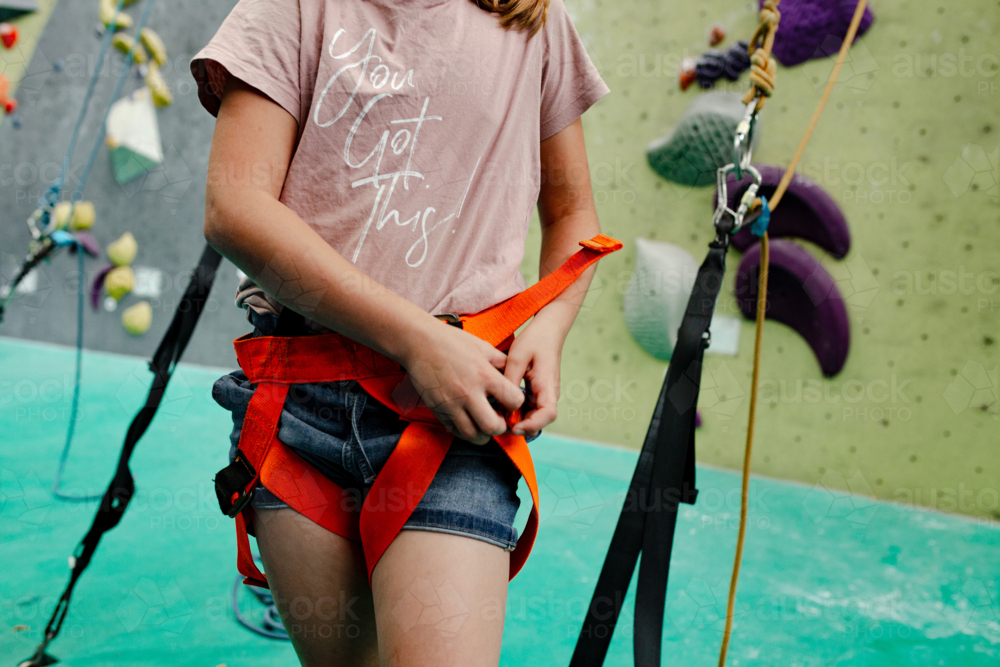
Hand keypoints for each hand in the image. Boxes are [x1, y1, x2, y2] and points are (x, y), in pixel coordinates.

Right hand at [402, 320, 524, 444]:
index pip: (513, 401)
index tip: (510, 400)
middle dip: (501, 426)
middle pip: (494, 426)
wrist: (419, 343)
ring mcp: (451, 404)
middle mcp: (469, 393)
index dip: (516, 403)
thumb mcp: (483, 347)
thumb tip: (515, 375)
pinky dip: (465, 431)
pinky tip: (468, 420)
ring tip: (483, 422)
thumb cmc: (451, 342)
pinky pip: (455, 431)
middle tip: (498, 418)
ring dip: (483, 433)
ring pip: (474, 435)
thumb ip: (502, 363)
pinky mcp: (438, 410)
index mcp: (484, 375)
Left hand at [502, 315, 564, 436]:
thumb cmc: (535, 339)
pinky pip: (531, 407)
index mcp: (547, 385)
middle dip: (522, 426)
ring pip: (535, 416)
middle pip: (541, 420)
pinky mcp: (540, 390)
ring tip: (500, 416)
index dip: (531, 424)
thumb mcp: (517, 357)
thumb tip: (502, 403)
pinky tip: (504, 406)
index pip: (548, 414)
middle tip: (501, 424)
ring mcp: (545, 392)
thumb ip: (510, 381)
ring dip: (520, 419)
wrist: (549, 328)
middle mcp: (550, 392)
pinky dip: (519, 411)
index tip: (513, 426)